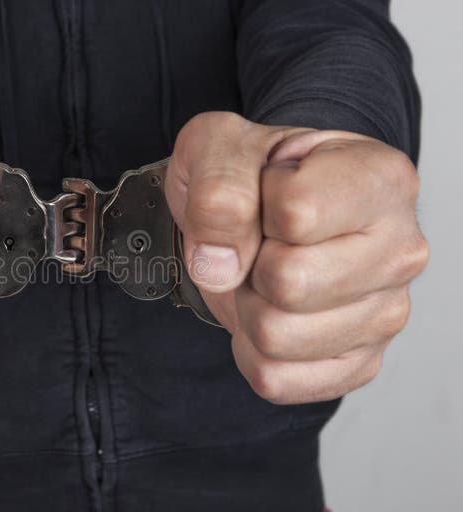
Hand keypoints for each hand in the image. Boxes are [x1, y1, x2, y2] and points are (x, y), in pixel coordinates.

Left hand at [166, 112, 428, 404]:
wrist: (258, 213)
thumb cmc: (250, 176)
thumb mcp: (216, 146)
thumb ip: (217, 188)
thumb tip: (219, 265)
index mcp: (379, 179)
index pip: (295, 213)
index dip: (256, 205)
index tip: (267, 194)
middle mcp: (400, 249)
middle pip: (289, 283)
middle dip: (249, 263)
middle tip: (261, 242)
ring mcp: (387, 313)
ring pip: (275, 336)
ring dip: (248, 306)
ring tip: (267, 273)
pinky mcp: (358, 364)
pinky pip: (275, 378)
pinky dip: (250, 349)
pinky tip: (269, 311)